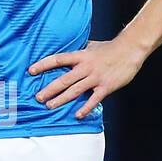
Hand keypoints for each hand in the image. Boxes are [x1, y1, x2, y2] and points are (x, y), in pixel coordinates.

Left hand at [27, 37, 145, 117]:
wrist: (130, 49)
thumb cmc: (111, 48)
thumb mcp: (92, 45)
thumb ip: (80, 50)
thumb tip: (69, 48)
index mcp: (81, 56)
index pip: (57, 59)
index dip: (43, 65)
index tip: (31, 71)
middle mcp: (86, 67)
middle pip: (63, 79)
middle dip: (49, 89)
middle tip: (37, 97)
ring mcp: (95, 78)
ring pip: (75, 91)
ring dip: (61, 99)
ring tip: (49, 106)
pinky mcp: (106, 86)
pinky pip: (93, 99)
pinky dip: (85, 108)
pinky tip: (77, 115)